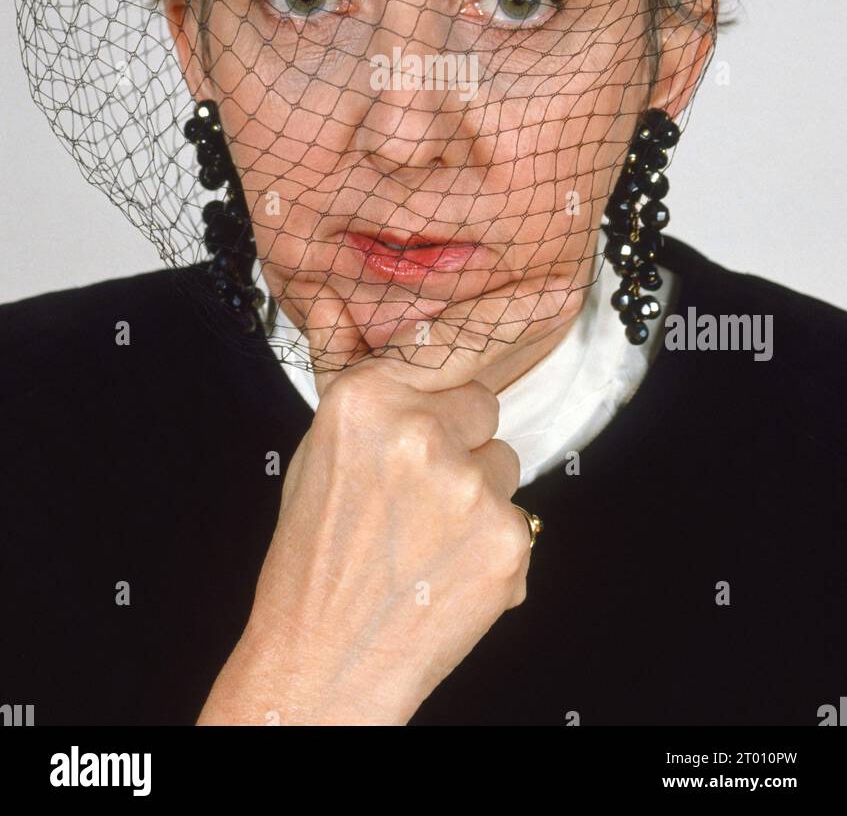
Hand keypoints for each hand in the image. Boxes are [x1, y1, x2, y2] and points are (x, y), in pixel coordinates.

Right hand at [196, 351, 529, 725]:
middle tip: (418, 491)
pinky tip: (446, 571)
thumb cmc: (312, 562)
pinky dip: (492, 545)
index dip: (459, 365)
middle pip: (482, 405)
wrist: (321, 663)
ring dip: (478, 493)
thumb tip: (352, 316)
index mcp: (366, 401)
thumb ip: (357, 387)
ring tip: (426, 538)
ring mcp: (468, 487)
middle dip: (461, 439)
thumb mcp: (316, 454)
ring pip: (504, 463)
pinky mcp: (506, 538)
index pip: (446, 346)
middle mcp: (419, 433)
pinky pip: (519, 519)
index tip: (510, 328)